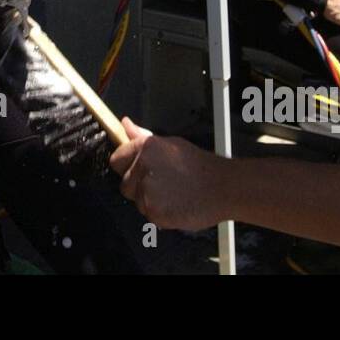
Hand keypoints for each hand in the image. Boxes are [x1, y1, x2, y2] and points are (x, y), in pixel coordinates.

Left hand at [109, 117, 223, 230]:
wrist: (223, 187)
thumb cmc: (200, 165)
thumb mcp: (171, 144)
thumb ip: (143, 137)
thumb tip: (125, 124)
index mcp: (146, 147)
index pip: (116, 160)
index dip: (126, 166)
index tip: (138, 170)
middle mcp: (143, 167)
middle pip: (125, 184)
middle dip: (138, 186)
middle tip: (161, 184)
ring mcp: (147, 191)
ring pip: (137, 201)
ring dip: (149, 200)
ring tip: (172, 194)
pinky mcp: (154, 211)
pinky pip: (148, 215)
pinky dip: (160, 213)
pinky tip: (175, 204)